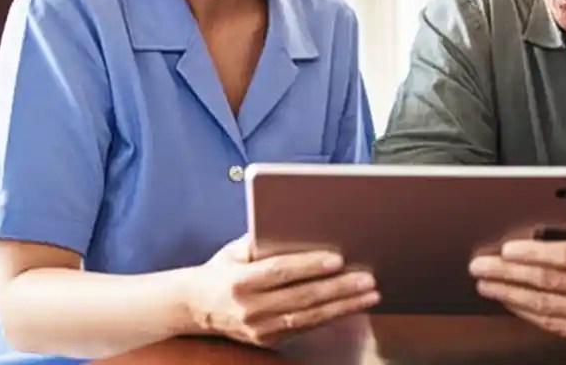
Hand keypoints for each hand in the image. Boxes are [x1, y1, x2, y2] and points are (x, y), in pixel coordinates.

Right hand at [184, 234, 379, 347]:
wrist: (195, 309)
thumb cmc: (221, 271)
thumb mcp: (234, 250)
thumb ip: (261, 239)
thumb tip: (294, 225)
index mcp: (240, 281)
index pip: (280, 271)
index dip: (309, 266)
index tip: (337, 259)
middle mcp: (250, 308)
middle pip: (302, 297)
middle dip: (339, 288)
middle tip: (367, 278)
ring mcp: (260, 328)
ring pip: (309, 317)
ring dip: (344, 306)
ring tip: (370, 294)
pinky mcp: (269, 340)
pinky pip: (306, 328)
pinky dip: (332, 316)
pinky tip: (352, 306)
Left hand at [469, 187, 565, 348]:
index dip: (534, 254)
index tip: (507, 250)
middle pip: (551, 282)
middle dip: (509, 274)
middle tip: (481, 266)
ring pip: (547, 306)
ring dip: (510, 295)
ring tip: (486, 283)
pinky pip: (553, 324)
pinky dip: (526, 313)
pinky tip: (508, 300)